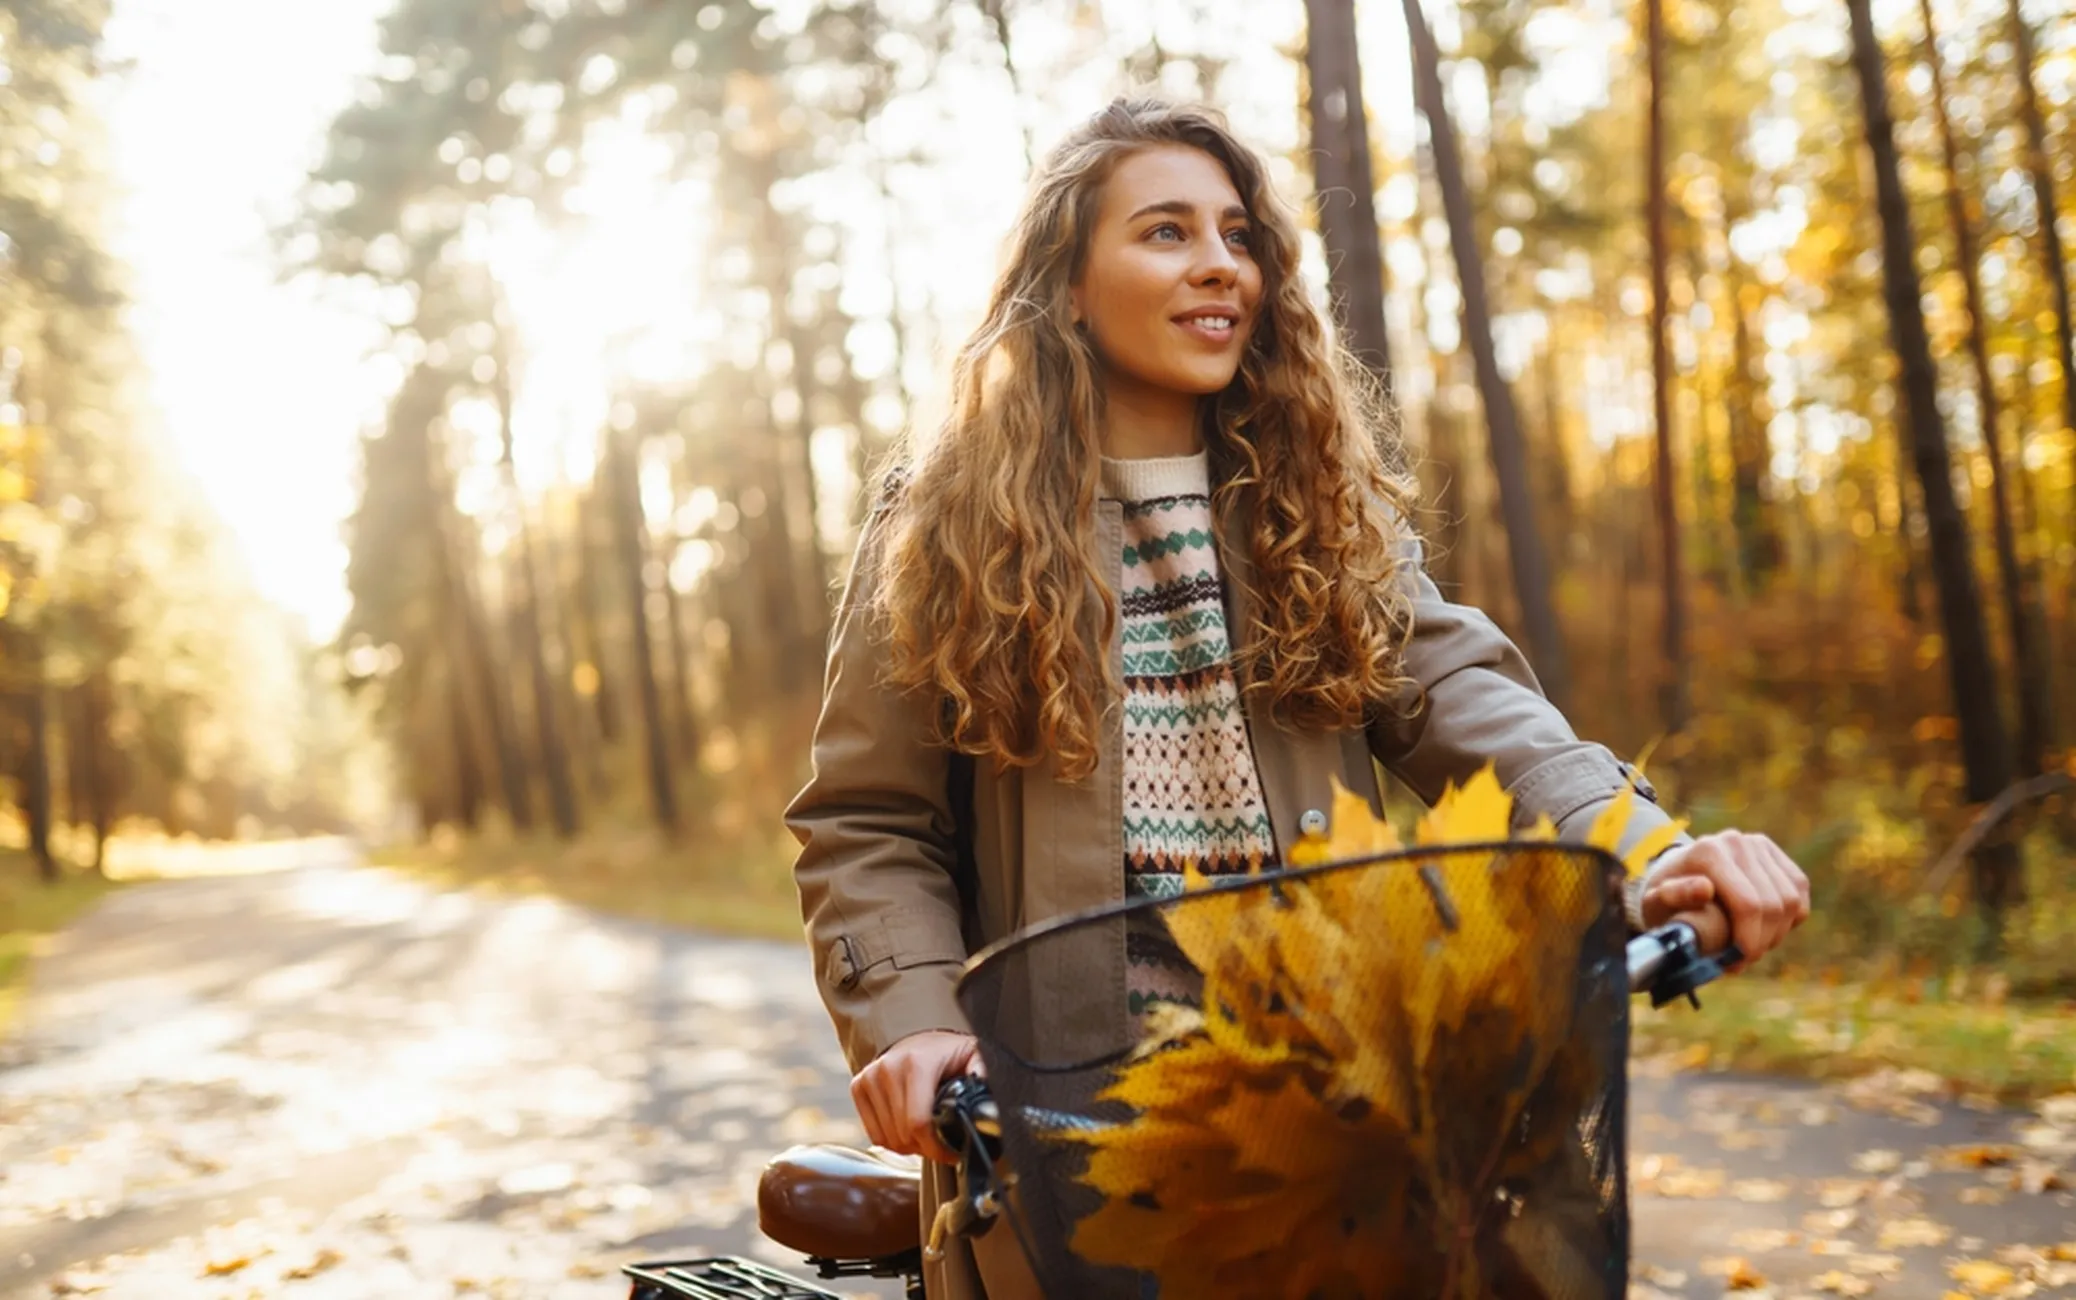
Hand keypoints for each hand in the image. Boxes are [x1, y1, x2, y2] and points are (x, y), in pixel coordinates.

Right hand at [850, 1029, 981, 1162]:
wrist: (918, 1037)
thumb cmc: (947, 1052)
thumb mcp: (973, 1057)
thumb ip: (984, 1078)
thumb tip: (994, 1107)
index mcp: (917, 1063)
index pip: (918, 1123)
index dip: (936, 1148)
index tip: (951, 1153)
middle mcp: (889, 1068)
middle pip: (903, 1135)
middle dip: (926, 1148)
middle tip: (941, 1143)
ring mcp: (871, 1077)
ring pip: (888, 1138)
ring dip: (909, 1146)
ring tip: (925, 1135)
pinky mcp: (859, 1086)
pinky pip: (874, 1134)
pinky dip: (892, 1140)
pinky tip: (907, 1129)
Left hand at [1640, 830, 1809, 971]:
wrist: (1675, 873)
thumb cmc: (1665, 896)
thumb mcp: (1656, 902)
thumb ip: (1675, 896)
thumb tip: (1704, 889)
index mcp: (1708, 853)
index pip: (1748, 905)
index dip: (1749, 942)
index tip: (1735, 965)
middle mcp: (1736, 842)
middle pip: (1773, 905)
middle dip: (1762, 942)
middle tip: (1742, 961)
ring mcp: (1758, 845)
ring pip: (1791, 901)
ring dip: (1777, 933)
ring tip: (1751, 946)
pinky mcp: (1775, 854)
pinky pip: (1799, 893)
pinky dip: (1790, 918)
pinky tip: (1766, 929)